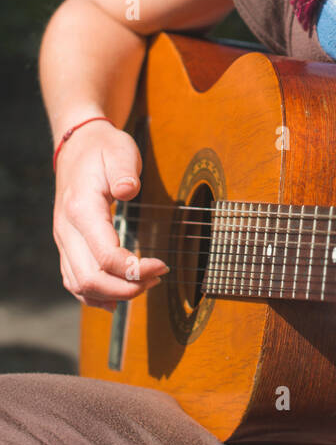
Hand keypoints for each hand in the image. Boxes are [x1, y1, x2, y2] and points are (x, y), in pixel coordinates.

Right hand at [52, 122, 167, 310]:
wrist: (78, 146)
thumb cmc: (103, 149)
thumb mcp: (119, 150)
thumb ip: (124, 170)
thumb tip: (128, 190)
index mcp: (81, 209)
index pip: (105, 256)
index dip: (135, 269)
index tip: (163, 265)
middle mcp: (66, 230)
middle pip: (90, 279)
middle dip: (127, 288)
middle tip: (157, 278)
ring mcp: (63, 240)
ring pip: (80, 285)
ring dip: (113, 293)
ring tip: (145, 285)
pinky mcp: (67, 245)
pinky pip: (73, 280)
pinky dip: (94, 295)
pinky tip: (116, 299)